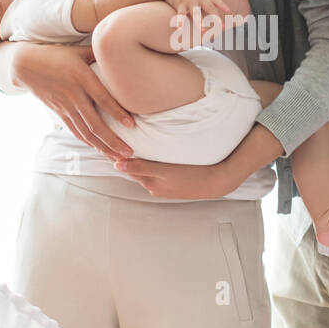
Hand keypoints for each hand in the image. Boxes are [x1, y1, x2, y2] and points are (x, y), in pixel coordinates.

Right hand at [14, 42, 134, 157]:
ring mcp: (65, 106)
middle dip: (113, 141)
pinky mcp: (59, 113)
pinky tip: (100, 150)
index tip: (131, 125)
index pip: (102, 98)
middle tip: (129, 152)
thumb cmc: (57, 54)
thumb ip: (99, 56)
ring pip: (86, 132)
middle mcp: (74, 95)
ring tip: (118, 157)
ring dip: (102, 147)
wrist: (25, 65)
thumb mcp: (78, 51)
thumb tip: (122, 53)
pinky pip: (76, 131)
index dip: (117, 112)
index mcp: (81, 77)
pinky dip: (89, 142)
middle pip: (95, 123)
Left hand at [111, 156, 235, 199]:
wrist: (216, 182)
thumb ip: (140, 167)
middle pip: (137, 170)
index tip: (112, 144)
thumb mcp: (164, 171)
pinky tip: (155, 155)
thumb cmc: (191, 175)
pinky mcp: (174, 184)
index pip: (129, 168)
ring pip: (147, 171)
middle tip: (120, 140)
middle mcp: (155, 187)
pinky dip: (153, 164)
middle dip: (129, 158)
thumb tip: (116, 165)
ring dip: (141, 160)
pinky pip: (158, 172)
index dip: (120, 157)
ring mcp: (165, 187)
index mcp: (151, 184)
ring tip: (134, 145)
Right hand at [163, 0, 230, 22]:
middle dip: (215, 16)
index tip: (228, 10)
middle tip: (221, 26)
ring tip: (203, 30)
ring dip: (199, 21)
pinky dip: (180, 21)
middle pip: (209, 7)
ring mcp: (189, 1)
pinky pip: (181, 14)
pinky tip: (180, 28)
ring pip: (195, 12)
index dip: (221, 5)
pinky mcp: (179, 4)